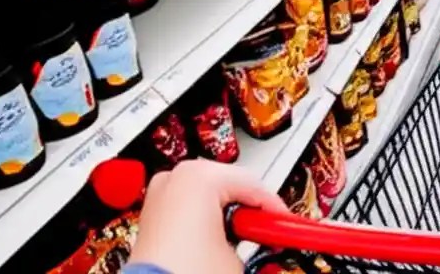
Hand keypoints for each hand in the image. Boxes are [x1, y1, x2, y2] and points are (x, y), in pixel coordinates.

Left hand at [129, 159, 287, 273]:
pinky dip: (208, 220)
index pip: (255, 185)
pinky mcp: (153, 212)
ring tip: (243, 240)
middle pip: (232, 185)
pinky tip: (218, 240)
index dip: (276, 210)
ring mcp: (161, 193)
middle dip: (251, 211)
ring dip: (230, 215)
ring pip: (211, 194)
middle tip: (269, 232)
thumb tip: (263, 241)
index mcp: (200, 176)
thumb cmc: (186, 271)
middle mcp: (177, 176)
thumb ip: (256, 237)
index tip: (287, 227)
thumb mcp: (238, 255)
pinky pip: (190, 206)